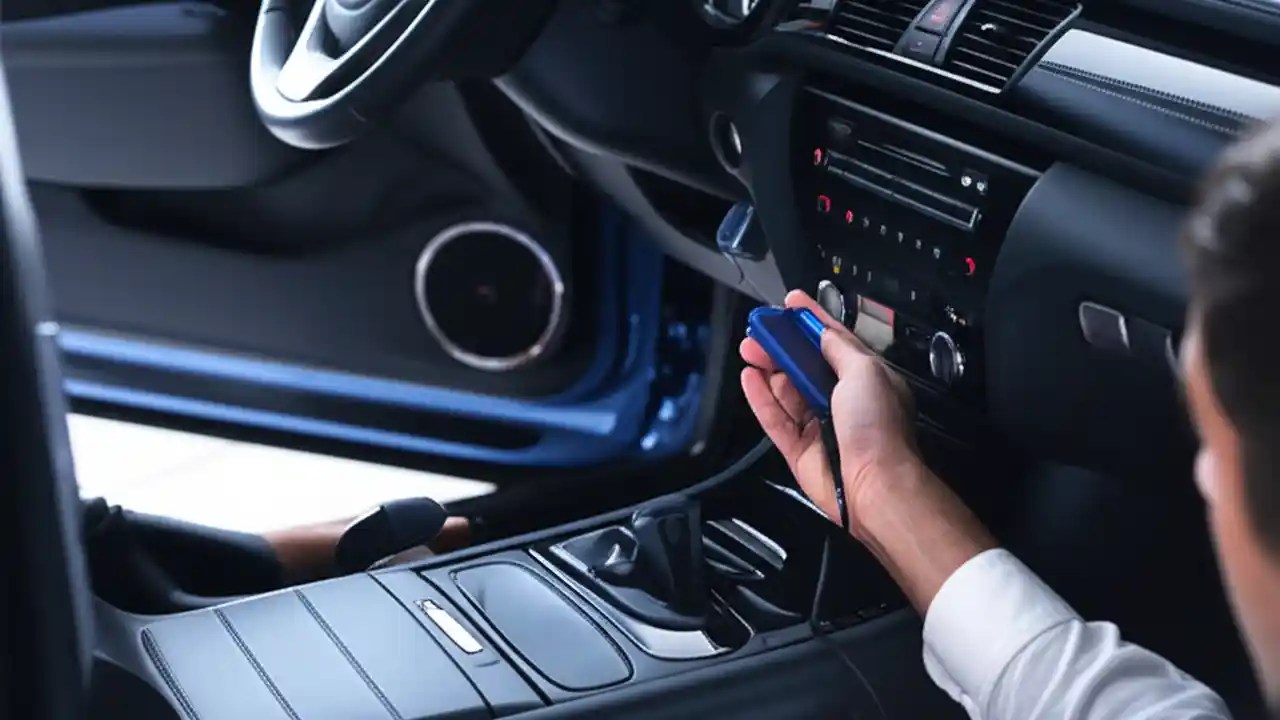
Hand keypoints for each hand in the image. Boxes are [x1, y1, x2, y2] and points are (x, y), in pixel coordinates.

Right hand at [740, 290, 919, 528]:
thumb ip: (839, 348)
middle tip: (760, 328)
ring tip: (749, 348)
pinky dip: (761, 398)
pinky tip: (749, 378)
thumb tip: (822, 331)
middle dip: (782, 344)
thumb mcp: (865, 370)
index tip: (792, 302)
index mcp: (865, 379)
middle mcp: (842, 401)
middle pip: (805, 365)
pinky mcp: (800, 450)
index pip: (834, 341)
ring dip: (768, 368)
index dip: (812, 320)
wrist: (875, 484)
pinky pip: (775, 419)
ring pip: (787, 391)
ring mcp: (820, 425)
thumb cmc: (879, 427)